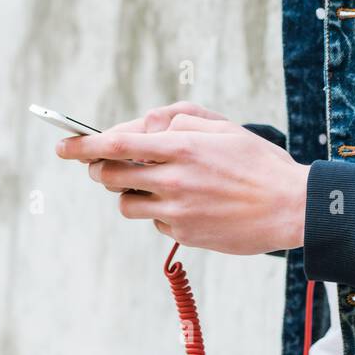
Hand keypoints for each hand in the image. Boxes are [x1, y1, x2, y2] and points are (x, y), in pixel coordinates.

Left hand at [55, 103, 308, 253]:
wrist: (292, 207)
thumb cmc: (259, 162)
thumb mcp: (222, 126)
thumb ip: (179, 120)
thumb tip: (143, 128)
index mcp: (182, 147)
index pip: (116, 145)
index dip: (83, 146)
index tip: (62, 147)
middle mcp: (174, 180)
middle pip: (110, 177)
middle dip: (101, 169)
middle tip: (107, 165)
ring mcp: (178, 211)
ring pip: (126, 204)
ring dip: (130, 192)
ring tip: (157, 184)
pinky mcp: (186, 235)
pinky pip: (155, 222)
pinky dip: (161, 211)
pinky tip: (190, 204)